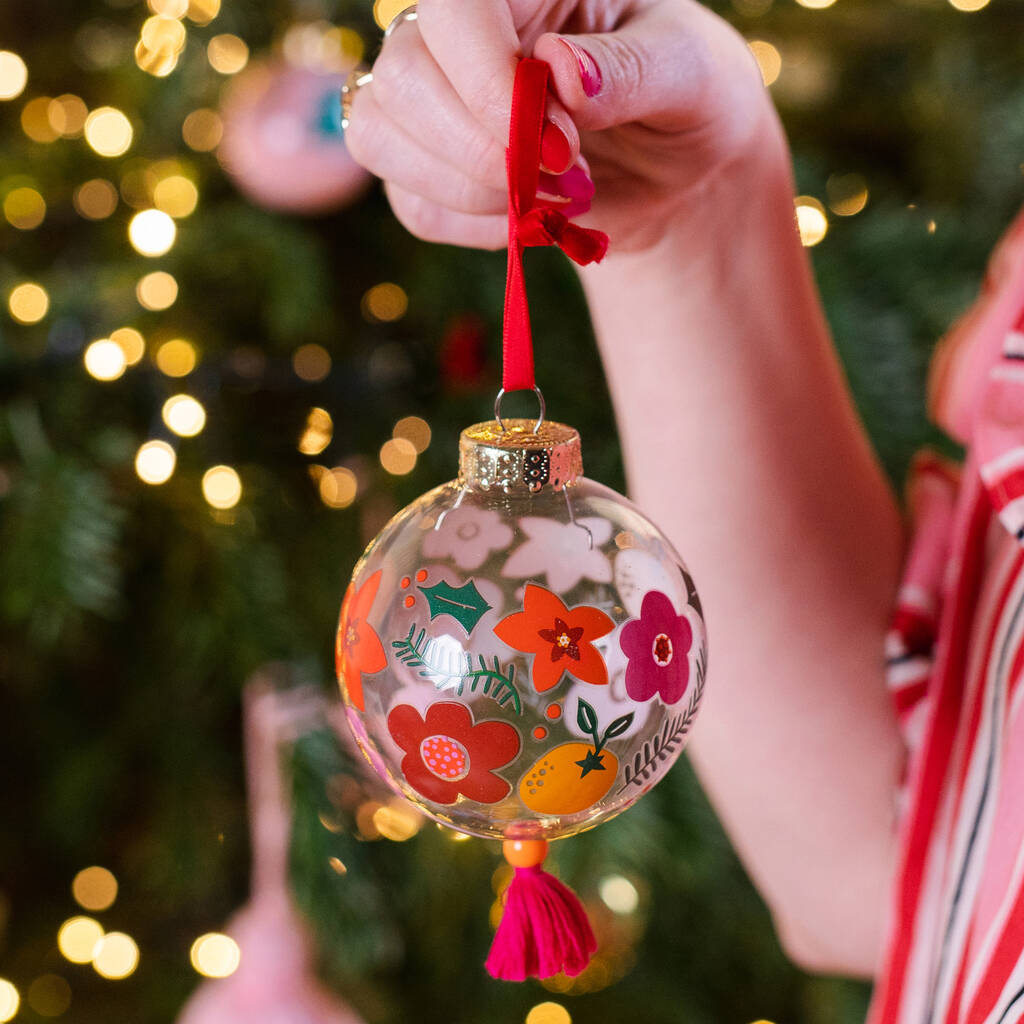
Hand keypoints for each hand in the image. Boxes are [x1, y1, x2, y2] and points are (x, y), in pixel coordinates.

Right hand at [345, 0, 785, 253]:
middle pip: (403, 77)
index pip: (454, 7)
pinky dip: (470, 226)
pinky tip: (524, 216)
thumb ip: (635, 70)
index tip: (556, 143)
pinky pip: (409, 203)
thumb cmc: (687, 100)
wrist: (674, 169)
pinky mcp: (427, 162)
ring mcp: (433, 95)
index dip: (485, 80)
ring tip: (547, 196)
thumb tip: (561, 75)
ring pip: (383, 138)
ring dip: (469, 192)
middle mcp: (460, 30)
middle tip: (565, 174)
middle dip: (480, 152)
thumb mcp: (691, 76)